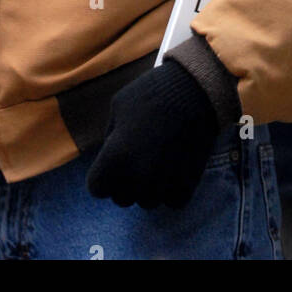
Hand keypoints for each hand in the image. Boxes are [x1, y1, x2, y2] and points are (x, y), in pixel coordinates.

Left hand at [86, 60, 218, 209]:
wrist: (195, 89)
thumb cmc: (152, 93)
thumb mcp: (119, 106)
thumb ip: (109, 137)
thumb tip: (110, 159)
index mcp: (115, 158)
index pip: (96, 187)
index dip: (102, 174)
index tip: (113, 161)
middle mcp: (137, 177)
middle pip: (121, 198)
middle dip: (125, 182)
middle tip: (137, 159)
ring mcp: (163, 184)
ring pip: (147, 202)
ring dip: (148, 187)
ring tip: (157, 162)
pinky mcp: (186, 185)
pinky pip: (171, 201)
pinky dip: (171, 189)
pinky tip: (173, 168)